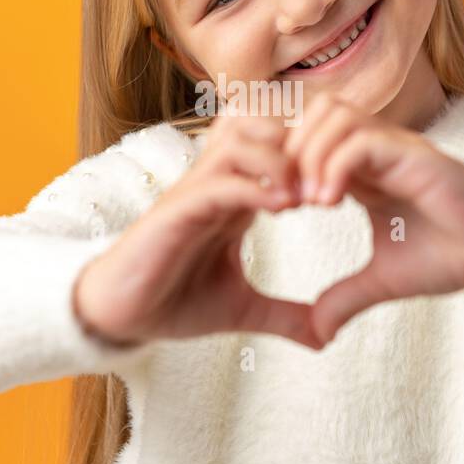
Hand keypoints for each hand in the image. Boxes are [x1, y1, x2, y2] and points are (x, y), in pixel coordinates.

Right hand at [72, 112, 324, 350]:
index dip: (311, 158)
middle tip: (327, 185)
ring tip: (306, 197)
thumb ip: (285, 315)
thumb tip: (326, 337)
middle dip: (299, 147)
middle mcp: (215, 184)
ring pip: (240, 142)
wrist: (120, 316)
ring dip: (279, 162)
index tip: (343, 189)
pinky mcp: (177, 210)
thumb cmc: (174, 302)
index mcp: (233, 197)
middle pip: (260, 125)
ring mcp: (194, 192)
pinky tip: (283, 208)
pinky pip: (219, 181)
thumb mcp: (243, 309)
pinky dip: (254, 187)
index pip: (275, 149)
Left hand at [284, 92, 463, 344]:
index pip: (307, 138)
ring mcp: (395, 148)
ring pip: (332, 116)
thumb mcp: (382, 280)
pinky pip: (361, 140)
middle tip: (283, 201)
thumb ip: (345, 298)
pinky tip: (328, 202)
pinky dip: (335, 165)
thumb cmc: (447, 256)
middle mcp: (375, 150)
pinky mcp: (415, 156)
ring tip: (306, 202)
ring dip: (309, 155)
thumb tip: (316, 332)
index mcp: (362, 170)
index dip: (283, 165)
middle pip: (312, 115)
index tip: (272, 208)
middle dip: (288, 153)